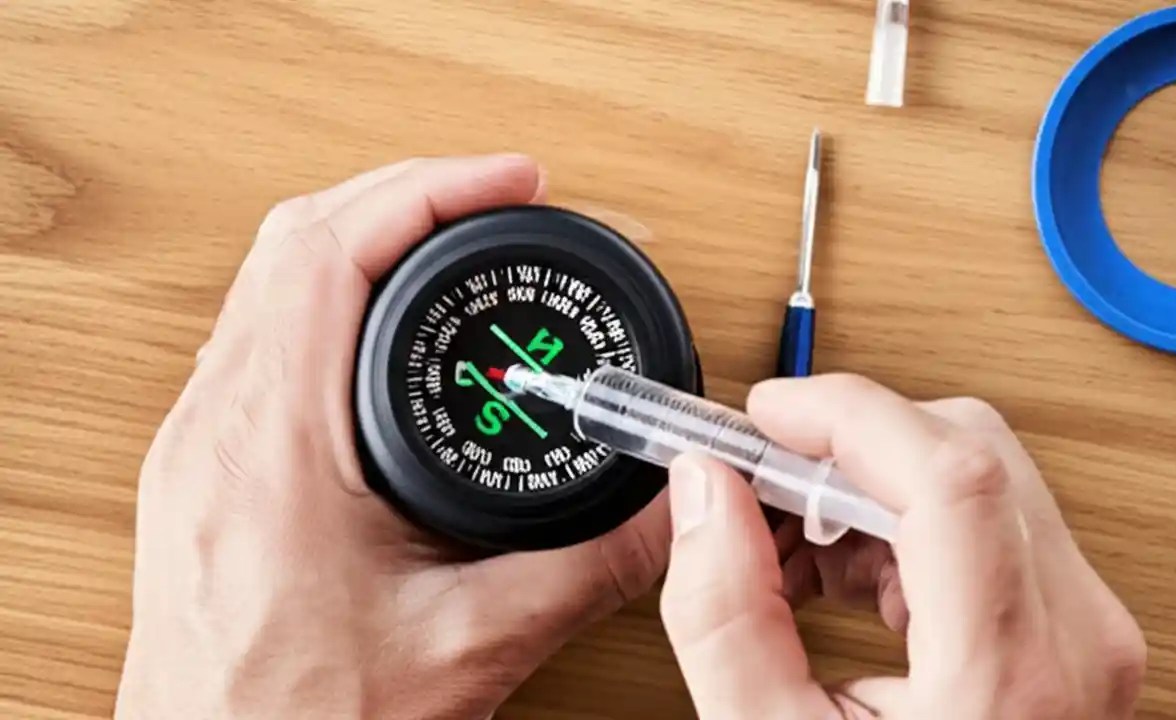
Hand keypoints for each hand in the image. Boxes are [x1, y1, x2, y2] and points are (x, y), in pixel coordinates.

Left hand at [116, 155, 670, 719]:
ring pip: (271, 281)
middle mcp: (219, 428)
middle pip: (296, 241)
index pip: (332, 253)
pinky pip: (261, 332)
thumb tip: (666, 515)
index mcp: (271, 447)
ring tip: (453, 234)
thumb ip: (585, 572)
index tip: (513, 180)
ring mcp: (202, 443)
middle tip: (497, 197)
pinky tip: (384, 316)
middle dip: (408, 197)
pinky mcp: (208, 466)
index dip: (431, 192)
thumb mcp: (469, 645)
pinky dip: (331, 293)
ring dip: (364, 238)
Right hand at [659, 375, 1146, 718]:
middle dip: (842, 449)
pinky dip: (894, 524)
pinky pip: (980, 520)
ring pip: (971, 475)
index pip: (951, 472)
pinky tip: (835, 577)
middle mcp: (1073, 633)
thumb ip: (723, 612)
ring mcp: (1082, 626)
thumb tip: (703, 493)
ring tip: (786, 554)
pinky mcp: (1067, 623)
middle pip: (966, 454)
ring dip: (863, 487)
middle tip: (756, 485)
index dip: (848, 416)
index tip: (766, 416)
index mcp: (1012, 673)